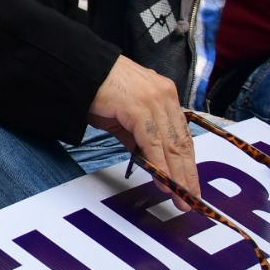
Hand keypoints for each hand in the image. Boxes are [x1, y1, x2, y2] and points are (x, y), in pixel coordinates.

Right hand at [87, 55, 196, 200]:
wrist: (79, 70)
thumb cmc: (98, 89)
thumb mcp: (125, 116)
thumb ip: (138, 137)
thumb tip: (149, 160)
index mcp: (165, 95)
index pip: (182, 135)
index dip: (188, 163)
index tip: (191, 185)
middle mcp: (165, 96)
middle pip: (182, 142)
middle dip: (187, 174)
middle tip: (190, 199)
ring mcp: (154, 100)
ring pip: (171, 144)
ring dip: (176, 175)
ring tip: (180, 196)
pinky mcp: (138, 107)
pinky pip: (152, 142)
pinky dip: (158, 164)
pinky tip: (163, 180)